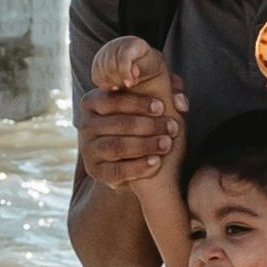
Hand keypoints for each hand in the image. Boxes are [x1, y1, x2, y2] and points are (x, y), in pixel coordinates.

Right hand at [78, 37, 179, 190]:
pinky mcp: (94, 170)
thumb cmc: (142, 125)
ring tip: (167, 144)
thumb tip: (181, 100)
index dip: (138, 103)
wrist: (131, 160)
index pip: (113, 100)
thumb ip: (166, 95)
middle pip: (117, 124)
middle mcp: (85, 125)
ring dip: (145, 145)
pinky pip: (116, 170)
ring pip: (116, 146)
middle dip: (148, 125)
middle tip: (172, 127)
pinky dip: (138, 167)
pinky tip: (156, 162)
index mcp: (92, 102)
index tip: (162, 107)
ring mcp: (88, 149)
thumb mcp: (150, 107)